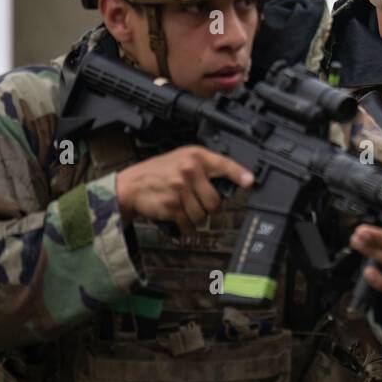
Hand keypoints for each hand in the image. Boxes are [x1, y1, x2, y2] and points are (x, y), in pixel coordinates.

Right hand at [115, 146, 253, 232]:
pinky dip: (185, 226)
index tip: (250, 182)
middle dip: (209, 207)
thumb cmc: (161, 172)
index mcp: (196, 156)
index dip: (239, 174)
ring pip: (203, 215)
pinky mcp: (171, 205)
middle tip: (198, 202)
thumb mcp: (184, 159)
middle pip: (215, 201)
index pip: (224, 164)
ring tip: (184, 208)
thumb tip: (232, 183)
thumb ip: (206, 168)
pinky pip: (188, 224)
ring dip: (195, 218)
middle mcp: (189, 170)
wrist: (131, 184)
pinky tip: (177, 216)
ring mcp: (179, 188)